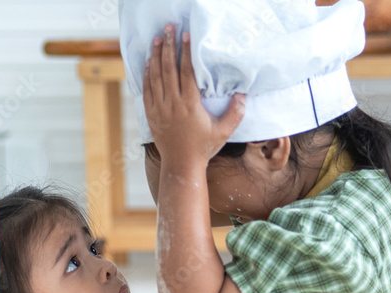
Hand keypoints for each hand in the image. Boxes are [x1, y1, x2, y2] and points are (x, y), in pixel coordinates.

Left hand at [143, 23, 244, 167]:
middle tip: (168, 28)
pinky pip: (147, 91)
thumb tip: (243, 94)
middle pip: (168, 69)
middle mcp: (173, 104)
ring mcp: (160, 109)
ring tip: (157, 39)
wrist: (181, 165)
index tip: (186, 36)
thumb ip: (235, 113)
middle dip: (168, 47)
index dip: (186, 52)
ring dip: (155, 56)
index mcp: (190, 105)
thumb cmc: (203, 148)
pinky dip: (147, 75)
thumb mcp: (224, 131)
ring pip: (156, 77)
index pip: (187, 72)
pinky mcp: (151, 115)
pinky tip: (148, 63)